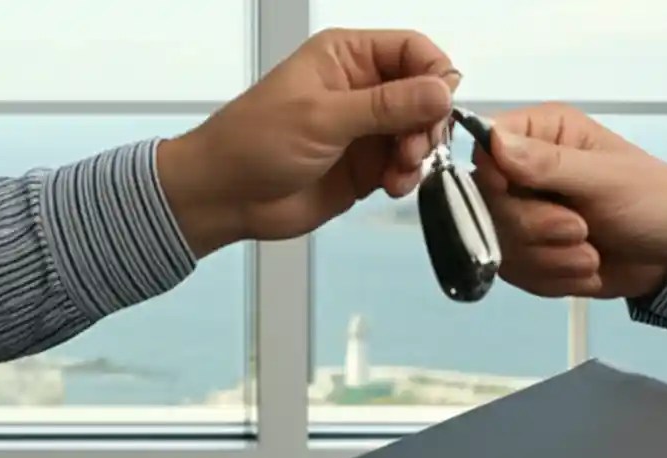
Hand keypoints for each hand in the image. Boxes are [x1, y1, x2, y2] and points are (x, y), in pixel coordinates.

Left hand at [159, 28, 458, 257]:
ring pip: (419, 133)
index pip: (412, 50)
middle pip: (424, 93)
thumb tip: (440, 90)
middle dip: (428, 122)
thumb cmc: (254, 143)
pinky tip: (392, 186)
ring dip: (419, 153)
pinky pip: (405, 165)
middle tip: (413, 148)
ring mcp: (365, 129)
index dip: (434, 75)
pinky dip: (408, 176)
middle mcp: (361, 89)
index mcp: (347, 57)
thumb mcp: (323, 117)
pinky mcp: (366, 166)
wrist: (226, 197)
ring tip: (399, 172)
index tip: (439, 106)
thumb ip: (386, 105)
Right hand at [471, 103, 666, 299]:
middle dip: (535, 229)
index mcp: (539, 134)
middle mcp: (520, 172)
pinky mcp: (525, 253)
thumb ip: (549, 164)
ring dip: (550, 259)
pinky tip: (583, 268)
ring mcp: (520, 214)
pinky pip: (514, 273)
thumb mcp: (605, 178)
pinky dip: (552, 278)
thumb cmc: (652, 199)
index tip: (515, 194)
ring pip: (498, 244)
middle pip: (484, 204)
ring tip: (591, 253)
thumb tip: (495, 142)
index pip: (484, 146)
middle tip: (581, 230)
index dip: (492, 176)